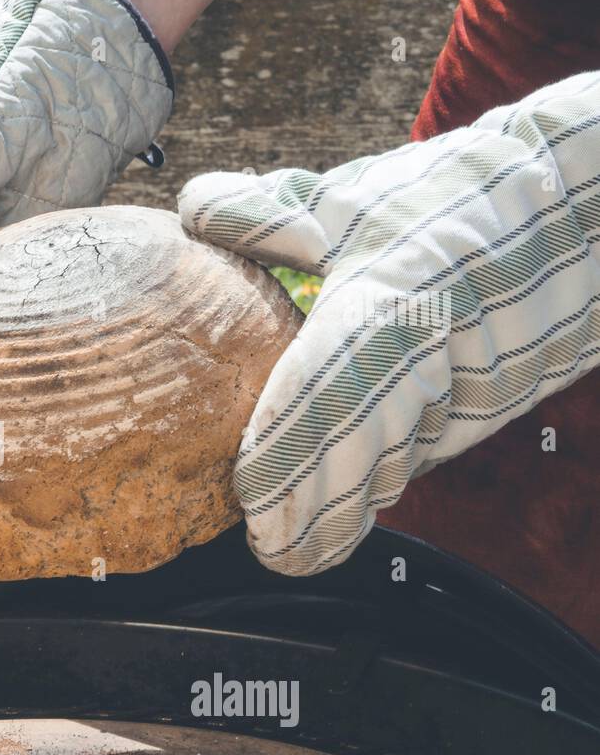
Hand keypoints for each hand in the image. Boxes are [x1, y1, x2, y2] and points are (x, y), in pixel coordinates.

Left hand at [178, 70, 599, 575]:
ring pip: (395, 470)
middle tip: (269, 556)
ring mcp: (464, 393)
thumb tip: (193, 208)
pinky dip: (381, 489)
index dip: (285, 457)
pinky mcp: (486, 408)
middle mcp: (426, 367)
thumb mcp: (353, 198)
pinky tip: (348, 519)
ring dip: (347, 515)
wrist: (579, 212)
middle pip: (360, 460)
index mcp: (384, 309)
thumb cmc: (456, 200)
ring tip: (297, 556)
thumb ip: (265, 212)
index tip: (247, 500)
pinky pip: (421, 458)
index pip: (322, 401)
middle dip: (313, 515)